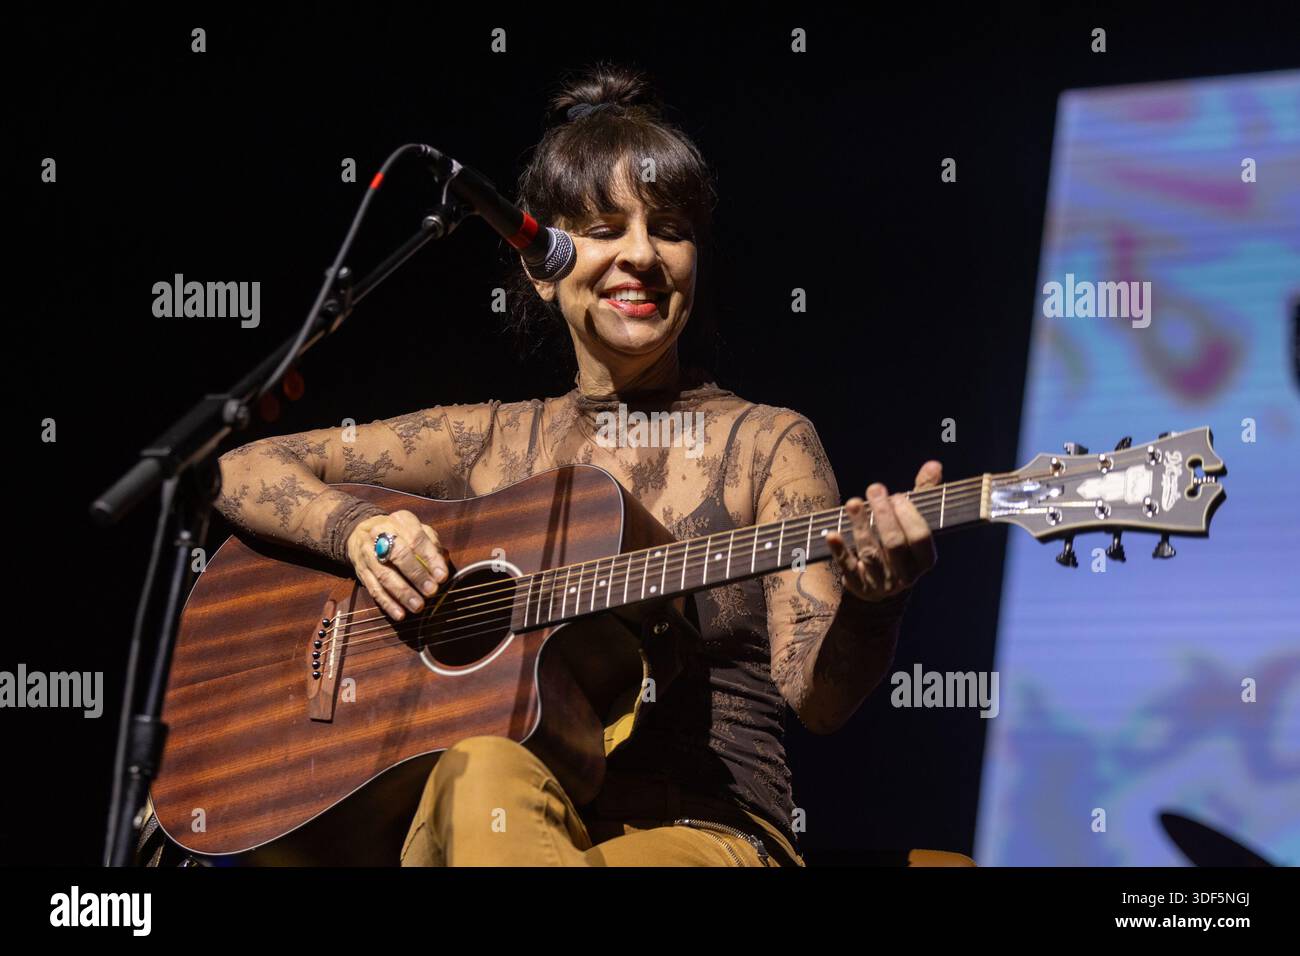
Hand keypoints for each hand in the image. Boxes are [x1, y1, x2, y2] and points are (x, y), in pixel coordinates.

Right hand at [346, 510, 449, 620]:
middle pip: (399, 555)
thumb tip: (442, 563)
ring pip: (385, 574)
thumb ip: (432, 544)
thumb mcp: (417, 530)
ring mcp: (368, 553)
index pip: (417, 538)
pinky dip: (387, 603)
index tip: (442, 576)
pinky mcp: (361, 570)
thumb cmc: (400, 534)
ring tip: (418, 606)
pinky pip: (374, 588)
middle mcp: (381, 534)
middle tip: (431, 591)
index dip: (430, 558)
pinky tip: (400, 613)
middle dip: (416, 575)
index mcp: (400, 521)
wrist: (363, 533)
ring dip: (402, 592)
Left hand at [826, 460, 941, 601]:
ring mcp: (881, 582)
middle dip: (883, 514)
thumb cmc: (898, 545)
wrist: (878, 589)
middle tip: (874, 489)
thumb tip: (933, 464)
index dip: (909, 515)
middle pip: (894, 543)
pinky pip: (848, 567)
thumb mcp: (911, 523)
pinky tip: (831, 534)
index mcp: (924, 560)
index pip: (920, 537)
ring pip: (871, 553)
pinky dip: (839, 550)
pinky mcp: (858, 585)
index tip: (897, 496)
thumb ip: (923, 494)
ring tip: (853, 502)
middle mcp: (905, 574)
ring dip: (861, 525)